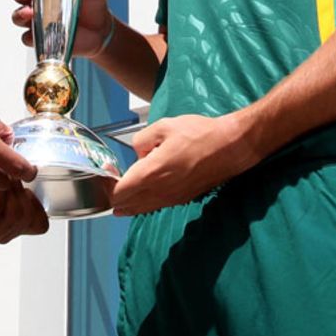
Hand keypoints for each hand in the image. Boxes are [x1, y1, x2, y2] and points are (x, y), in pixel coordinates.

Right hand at [11, 0, 112, 57]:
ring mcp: (37, 20)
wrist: (100, 32)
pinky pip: (27, 38)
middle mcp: (37, 0)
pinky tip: (35, 35)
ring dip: (21, 13)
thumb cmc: (91, 6)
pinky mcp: (40, 38)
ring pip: (19, 15)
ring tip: (30, 12)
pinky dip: (29, 37)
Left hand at [111, 112, 259, 215]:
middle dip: (116, 199)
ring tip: (119, 202)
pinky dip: (146, 204)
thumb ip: (142, 141)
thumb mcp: (164, 126)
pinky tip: (144, 197)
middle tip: (108, 190)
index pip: (120, 192)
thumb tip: (139, 153)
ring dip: (130, 204)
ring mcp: (173, 198)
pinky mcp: (184, 198)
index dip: (108, 188)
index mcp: (152, 173)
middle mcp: (160, 191)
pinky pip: (157, 206)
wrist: (231, 147)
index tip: (103, 179)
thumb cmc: (199, 134)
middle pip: (129, 205)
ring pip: (144, 209)